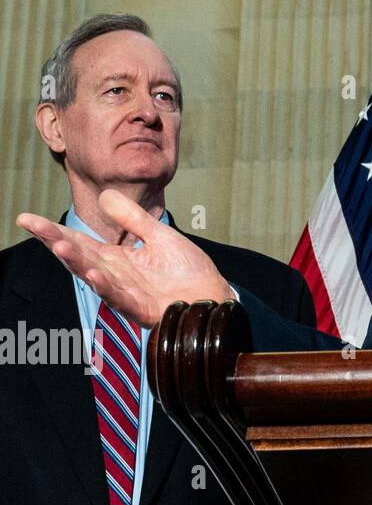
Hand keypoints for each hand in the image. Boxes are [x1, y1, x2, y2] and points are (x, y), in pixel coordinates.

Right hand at [16, 188, 231, 327]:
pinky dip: (106, 286)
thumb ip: (133, 219)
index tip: (26, 218)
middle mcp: (115, 276)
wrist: (213, 297)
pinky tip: (93, 274)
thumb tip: (106, 195)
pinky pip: (120, 297)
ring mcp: (126, 293)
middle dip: (55, 240)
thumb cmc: (188, 272)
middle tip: (31, 224)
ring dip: (76, 262)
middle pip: (79, 256)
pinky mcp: (142, 308)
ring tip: (58, 245)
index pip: (79, 242)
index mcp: (117, 259)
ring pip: (94, 276)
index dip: (54, 231)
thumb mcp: (160, 236)